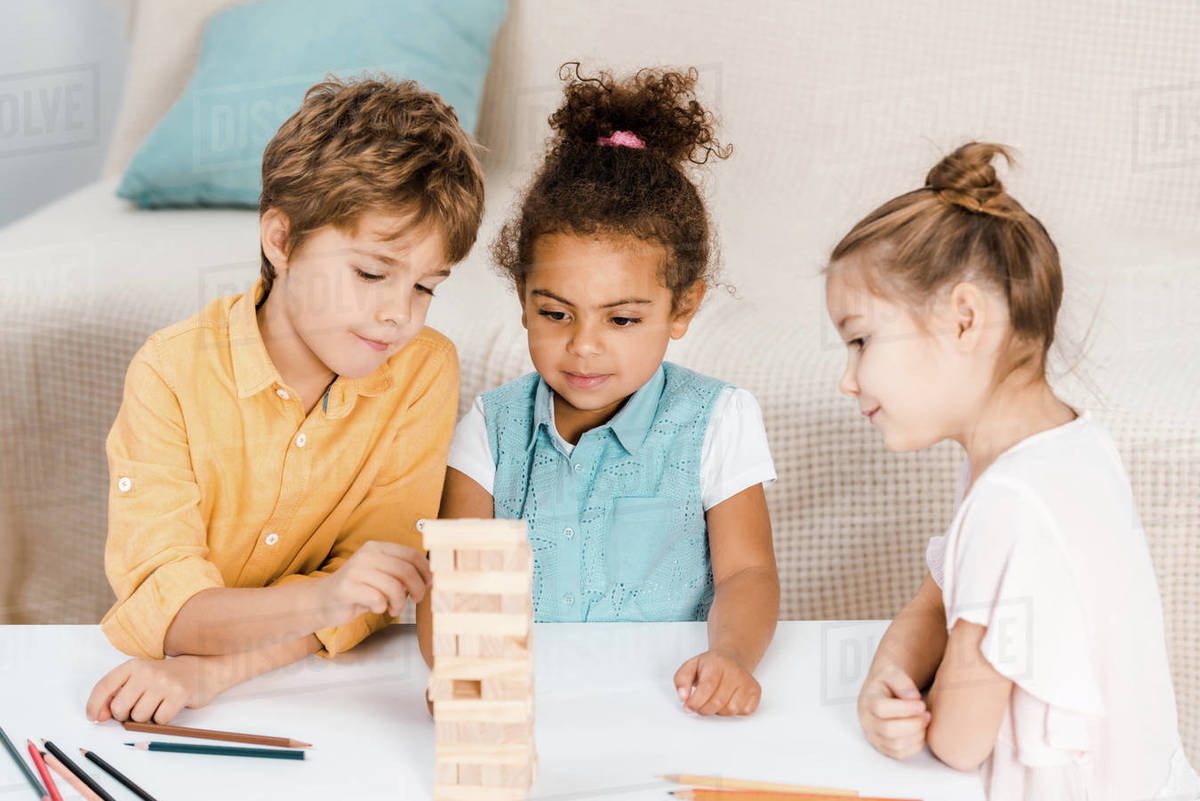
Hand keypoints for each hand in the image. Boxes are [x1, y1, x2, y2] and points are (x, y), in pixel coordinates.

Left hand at [85, 655, 226, 724]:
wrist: (204, 669)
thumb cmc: (168, 677)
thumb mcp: (142, 676)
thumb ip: (120, 692)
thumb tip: (99, 715)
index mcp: (133, 665)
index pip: (104, 686)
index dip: (94, 706)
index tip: (94, 717)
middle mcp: (147, 672)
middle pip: (120, 708)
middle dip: (126, 715)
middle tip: (140, 707)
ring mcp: (164, 682)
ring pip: (139, 716)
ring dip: (147, 717)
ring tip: (158, 704)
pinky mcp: (179, 694)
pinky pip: (160, 719)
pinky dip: (163, 719)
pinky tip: (170, 706)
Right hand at [317, 541, 431, 625]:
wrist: (322, 600)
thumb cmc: (358, 590)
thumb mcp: (381, 575)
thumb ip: (399, 572)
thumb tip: (430, 577)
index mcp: (377, 548)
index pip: (410, 554)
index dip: (425, 570)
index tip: (430, 583)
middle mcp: (366, 555)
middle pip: (405, 570)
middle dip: (417, 588)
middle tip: (418, 599)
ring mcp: (355, 570)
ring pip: (394, 586)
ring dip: (400, 602)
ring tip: (395, 609)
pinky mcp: (347, 588)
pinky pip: (378, 599)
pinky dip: (383, 607)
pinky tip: (377, 608)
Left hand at [673, 649, 761, 715]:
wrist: (732, 659)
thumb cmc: (710, 666)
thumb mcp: (690, 666)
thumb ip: (681, 680)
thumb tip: (683, 697)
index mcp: (717, 663)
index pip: (707, 687)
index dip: (696, 701)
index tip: (688, 706)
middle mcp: (734, 671)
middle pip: (718, 702)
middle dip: (704, 709)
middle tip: (699, 705)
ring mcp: (747, 681)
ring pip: (730, 709)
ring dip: (719, 710)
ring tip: (715, 700)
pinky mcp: (755, 692)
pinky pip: (743, 712)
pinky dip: (733, 711)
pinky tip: (729, 700)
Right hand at [858, 664, 931, 759]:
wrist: (880, 694)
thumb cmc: (887, 684)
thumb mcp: (892, 672)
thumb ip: (901, 681)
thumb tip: (913, 698)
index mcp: (867, 700)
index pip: (881, 708)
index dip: (904, 709)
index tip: (921, 704)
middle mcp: (867, 721)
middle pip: (888, 730)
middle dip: (913, 724)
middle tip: (926, 715)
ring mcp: (874, 736)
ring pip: (895, 745)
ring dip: (916, 735)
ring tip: (924, 722)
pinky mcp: (883, 747)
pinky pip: (900, 754)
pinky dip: (914, 745)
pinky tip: (920, 732)